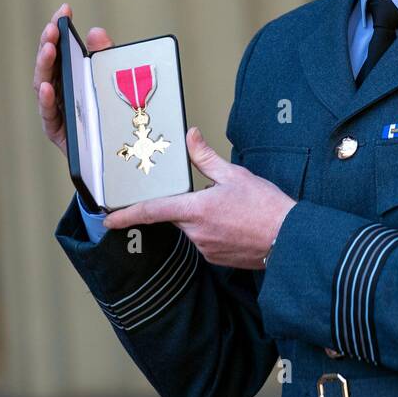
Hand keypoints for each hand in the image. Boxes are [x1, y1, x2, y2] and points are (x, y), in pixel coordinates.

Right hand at [33, 2, 114, 157]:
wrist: (115, 157)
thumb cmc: (111, 116)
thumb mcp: (113, 83)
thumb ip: (105, 58)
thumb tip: (95, 31)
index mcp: (70, 76)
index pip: (61, 49)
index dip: (59, 28)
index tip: (64, 9)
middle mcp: (58, 90)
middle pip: (49, 64)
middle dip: (49, 43)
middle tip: (53, 27)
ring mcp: (55, 109)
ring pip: (44, 84)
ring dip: (44, 65)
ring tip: (48, 48)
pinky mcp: (57, 130)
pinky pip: (49, 114)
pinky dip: (46, 99)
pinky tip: (47, 87)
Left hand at [103, 127, 295, 270]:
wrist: (289, 238)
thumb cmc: (266, 207)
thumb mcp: (236, 174)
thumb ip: (206, 157)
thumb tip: (191, 137)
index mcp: (197, 209)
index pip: (152, 212)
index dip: (127, 215)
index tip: (109, 219)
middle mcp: (196, 233)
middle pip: (176, 216)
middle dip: (187, 205)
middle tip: (214, 197)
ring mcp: (206, 249)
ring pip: (192, 229)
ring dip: (203, 219)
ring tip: (232, 211)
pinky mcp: (216, 259)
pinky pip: (205, 242)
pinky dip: (214, 232)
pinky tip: (235, 225)